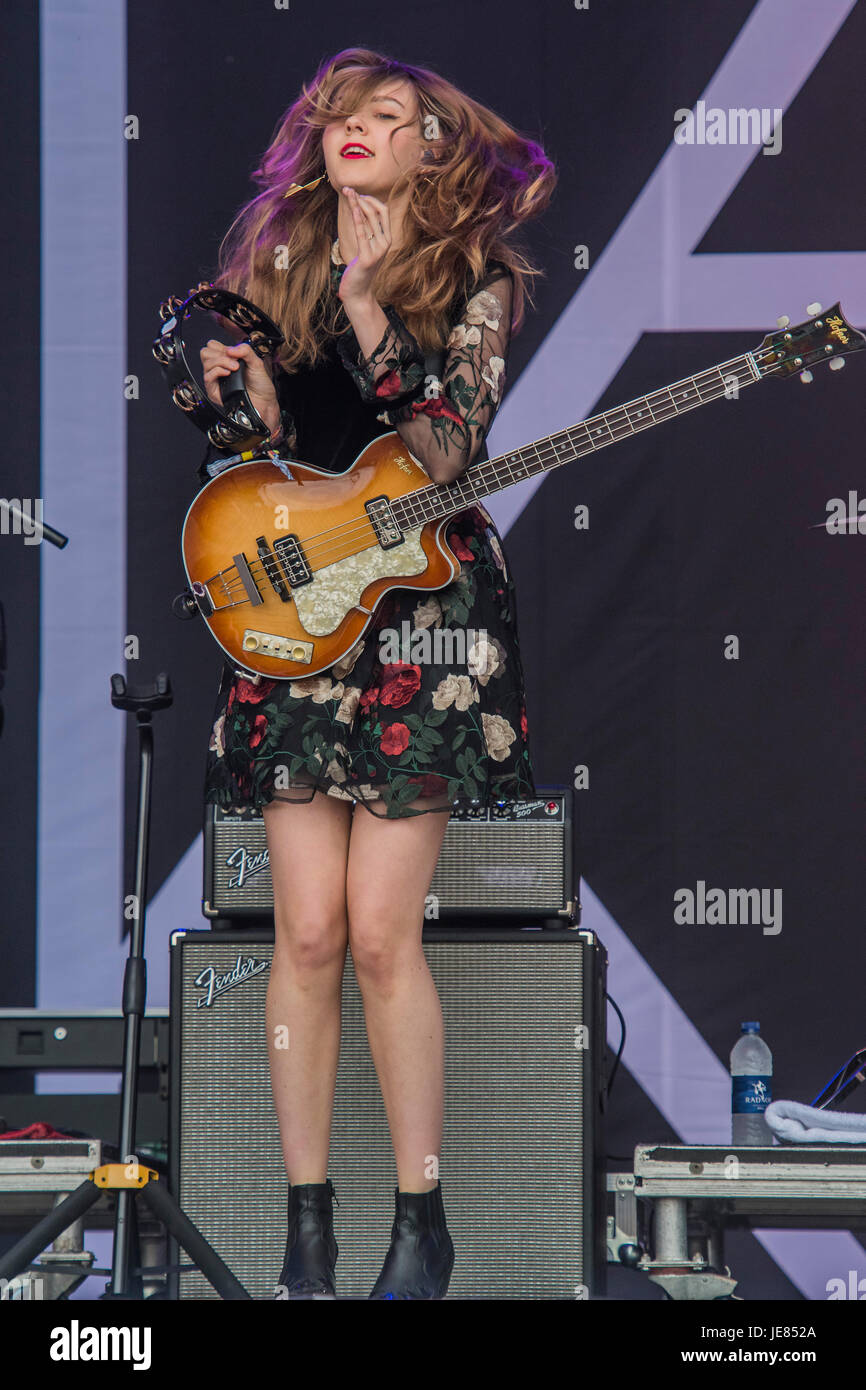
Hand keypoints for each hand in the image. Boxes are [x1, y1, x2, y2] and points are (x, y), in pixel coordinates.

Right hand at [199, 339, 279, 433]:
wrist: (264, 402)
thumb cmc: (260, 385)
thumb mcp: (256, 362)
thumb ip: (246, 350)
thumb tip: (230, 349)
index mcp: (226, 360)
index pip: (212, 346)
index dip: (221, 347)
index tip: (233, 354)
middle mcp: (218, 369)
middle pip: (205, 353)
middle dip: (220, 354)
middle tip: (234, 362)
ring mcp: (216, 380)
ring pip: (206, 364)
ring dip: (221, 362)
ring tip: (235, 368)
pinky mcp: (214, 391)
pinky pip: (208, 377)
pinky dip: (217, 371)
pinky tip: (228, 373)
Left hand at [337, 187, 390, 305]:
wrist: (358, 294)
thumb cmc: (360, 271)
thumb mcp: (366, 248)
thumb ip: (367, 233)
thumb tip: (359, 212)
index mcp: (386, 240)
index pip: (384, 212)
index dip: (372, 200)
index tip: (358, 194)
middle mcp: (385, 244)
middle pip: (377, 212)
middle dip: (362, 198)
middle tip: (348, 189)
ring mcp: (378, 251)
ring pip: (369, 220)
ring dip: (356, 204)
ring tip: (347, 193)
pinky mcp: (367, 258)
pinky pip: (362, 233)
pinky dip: (357, 219)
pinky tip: (352, 208)